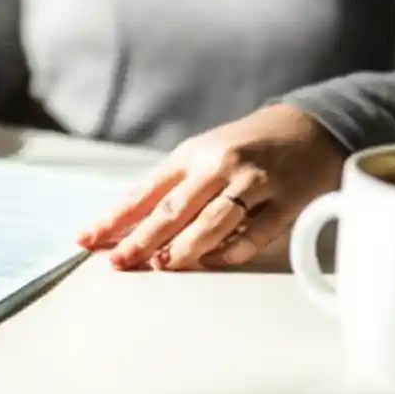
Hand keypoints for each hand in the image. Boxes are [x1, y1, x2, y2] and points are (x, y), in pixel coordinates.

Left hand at [78, 104, 344, 270]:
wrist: (308, 128)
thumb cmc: (245, 148)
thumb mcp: (203, 155)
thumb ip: (173, 190)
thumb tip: (129, 230)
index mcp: (190, 155)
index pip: (144, 191)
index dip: (113, 218)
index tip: (86, 239)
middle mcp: (218, 165)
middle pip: (172, 208)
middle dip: (141, 239)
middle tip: (119, 262)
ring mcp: (254, 181)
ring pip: (212, 220)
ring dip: (184, 247)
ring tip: (161, 266)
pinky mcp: (287, 200)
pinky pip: (256, 232)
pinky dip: (232, 250)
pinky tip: (212, 262)